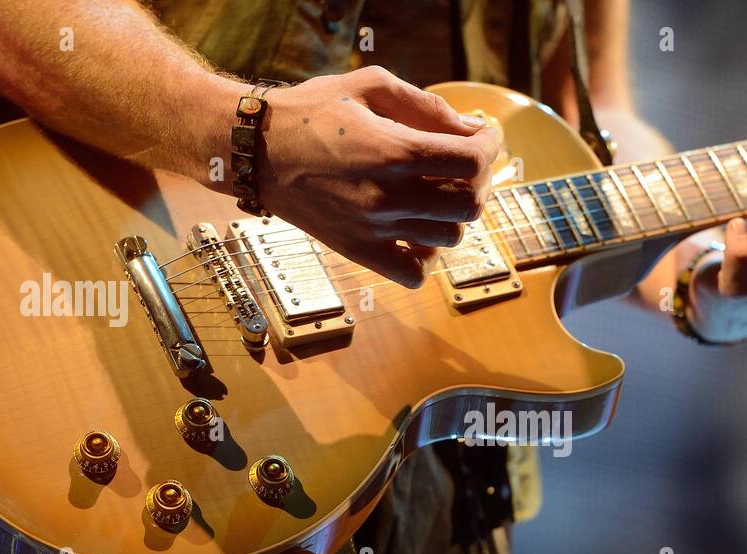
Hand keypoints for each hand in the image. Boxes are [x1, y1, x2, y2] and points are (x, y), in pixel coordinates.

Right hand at [256, 66, 499, 287]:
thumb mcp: (370, 86)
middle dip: (479, 180)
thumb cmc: (312, 112)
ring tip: (439, 194)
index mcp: (393, 151)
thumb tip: (471, 131)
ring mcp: (374, 229)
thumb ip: (427, 106)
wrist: (257, 150)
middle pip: (469, 204)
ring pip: (450, 238)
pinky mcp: (359, 251)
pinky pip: (414, 274)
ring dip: (455, 215)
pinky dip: (428, 257)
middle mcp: (387, 196)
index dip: (490, 147)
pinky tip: (419, 232)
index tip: (484, 138)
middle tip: (466, 165)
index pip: (471, 161)